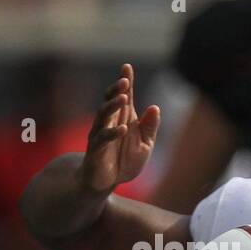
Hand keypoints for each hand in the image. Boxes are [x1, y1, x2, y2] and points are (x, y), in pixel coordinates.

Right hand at [75, 63, 160, 194]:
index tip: (127, 66)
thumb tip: (155, 107)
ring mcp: (100, 135)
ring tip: (123, 98)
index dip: (125, 82)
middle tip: (124, 80)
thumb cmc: (124, 161)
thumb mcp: (145, 145)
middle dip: (117, 90)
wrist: (107, 182)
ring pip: (103, 116)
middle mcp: (109, 123)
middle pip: (110, 102)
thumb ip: (150, 127)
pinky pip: (102, 139)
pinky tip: (122, 128)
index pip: (123, 97)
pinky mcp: (95, 150)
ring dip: (112, 107)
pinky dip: (112, 133)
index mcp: (122, 119)